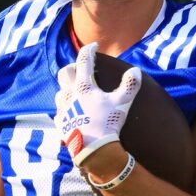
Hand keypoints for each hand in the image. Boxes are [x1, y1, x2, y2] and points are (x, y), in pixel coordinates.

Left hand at [54, 42, 141, 166]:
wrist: (94, 150)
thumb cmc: (108, 123)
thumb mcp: (122, 103)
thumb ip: (130, 85)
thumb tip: (135, 71)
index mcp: (84, 86)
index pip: (83, 60)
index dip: (89, 50)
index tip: (94, 46)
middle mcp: (69, 94)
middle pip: (64, 73)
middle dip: (72, 67)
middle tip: (82, 69)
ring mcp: (63, 109)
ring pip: (59, 91)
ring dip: (67, 87)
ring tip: (76, 90)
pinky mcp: (61, 123)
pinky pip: (60, 111)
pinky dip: (66, 107)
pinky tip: (72, 112)